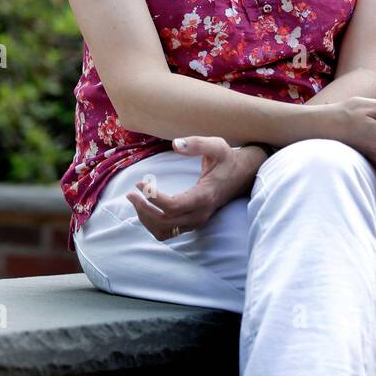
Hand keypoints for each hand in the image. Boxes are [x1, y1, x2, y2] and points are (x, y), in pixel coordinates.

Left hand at [124, 136, 251, 239]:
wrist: (244, 175)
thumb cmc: (228, 159)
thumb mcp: (217, 145)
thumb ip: (197, 144)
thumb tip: (175, 144)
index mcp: (204, 196)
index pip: (173, 206)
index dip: (152, 197)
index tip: (140, 183)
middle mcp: (200, 213)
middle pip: (165, 222)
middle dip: (144, 209)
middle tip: (131, 193)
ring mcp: (197, 221)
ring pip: (165, 231)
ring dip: (146, 219)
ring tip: (136, 201)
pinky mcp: (193, 222)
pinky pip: (168, 232)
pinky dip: (153, 224)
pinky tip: (146, 208)